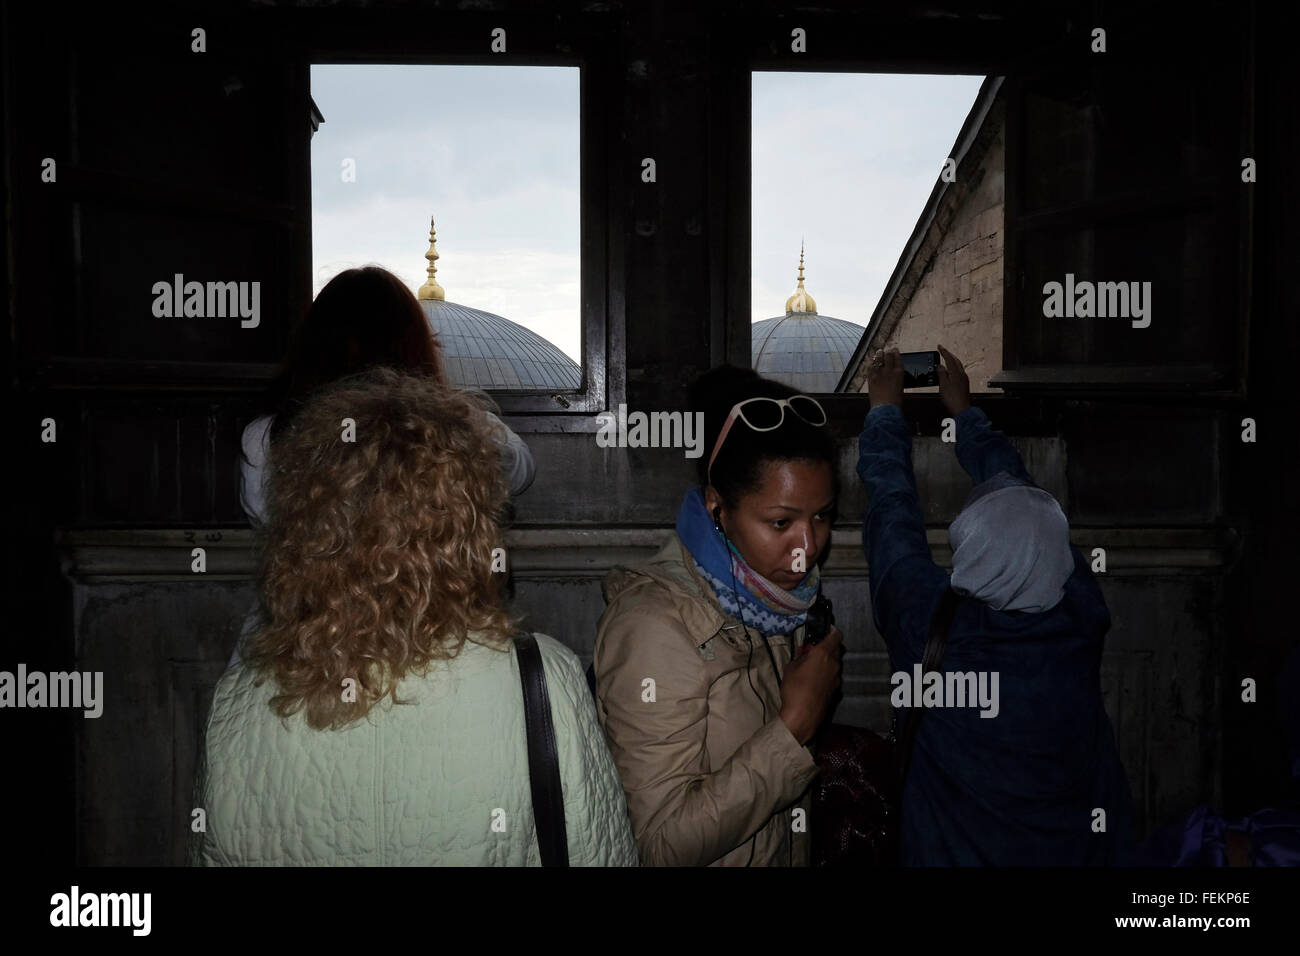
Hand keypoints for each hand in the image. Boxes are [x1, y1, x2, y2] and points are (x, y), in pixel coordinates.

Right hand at [780, 627, 843, 744]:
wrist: (803, 715)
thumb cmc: (794, 689)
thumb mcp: (790, 667)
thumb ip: (800, 657)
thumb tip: (804, 654)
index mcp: (823, 653)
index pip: (836, 635)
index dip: (831, 631)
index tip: (823, 632)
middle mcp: (834, 663)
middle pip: (836, 648)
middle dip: (826, 647)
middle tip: (812, 651)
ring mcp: (837, 677)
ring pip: (835, 663)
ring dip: (826, 661)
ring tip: (810, 668)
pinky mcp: (836, 689)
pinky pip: (832, 675)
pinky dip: (826, 674)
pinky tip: (813, 681)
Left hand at [866, 348, 903, 408]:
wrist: (885, 407)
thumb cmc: (895, 401)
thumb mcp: (900, 387)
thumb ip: (897, 378)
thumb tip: (894, 374)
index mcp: (898, 373)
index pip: (897, 358)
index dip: (896, 353)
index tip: (895, 350)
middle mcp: (888, 370)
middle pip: (888, 356)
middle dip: (888, 352)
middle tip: (887, 351)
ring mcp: (878, 373)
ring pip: (878, 359)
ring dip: (879, 355)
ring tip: (879, 352)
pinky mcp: (871, 378)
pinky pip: (870, 368)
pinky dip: (872, 365)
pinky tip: (873, 363)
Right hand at [936, 343, 970, 415]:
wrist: (962, 409)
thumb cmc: (953, 399)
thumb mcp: (943, 385)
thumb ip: (941, 374)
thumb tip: (940, 366)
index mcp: (956, 372)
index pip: (949, 358)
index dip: (944, 352)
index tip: (939, 346)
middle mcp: (961, 374)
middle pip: (955, 360)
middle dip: (949, 354)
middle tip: (943, 351)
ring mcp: (964, 379)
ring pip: (958, 366)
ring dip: (952, 361)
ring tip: (946, 359)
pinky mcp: (964, 384)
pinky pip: (959, 371)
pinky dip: (954, 368)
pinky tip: (951, 372)